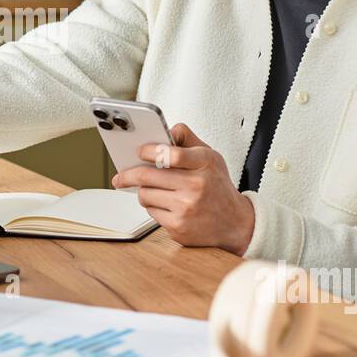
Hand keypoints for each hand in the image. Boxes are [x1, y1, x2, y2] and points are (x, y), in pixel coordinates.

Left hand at [110, 123, 254, 253]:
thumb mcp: (210, 157)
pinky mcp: (178, 227)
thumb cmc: (218, 187)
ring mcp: (186, 208)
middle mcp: (196, 185)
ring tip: (154, 190)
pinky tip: (166, 205)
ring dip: (144, 191)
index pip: (170, 153)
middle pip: (147, 176)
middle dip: (128, 174)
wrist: (235, 222)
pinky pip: (151, 212)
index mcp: (204, 163)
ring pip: (145, 195)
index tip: (139, 151)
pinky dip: (153, 207)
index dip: (149, 151)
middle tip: (121, 176)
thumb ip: (188, 140)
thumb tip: (167, 130)